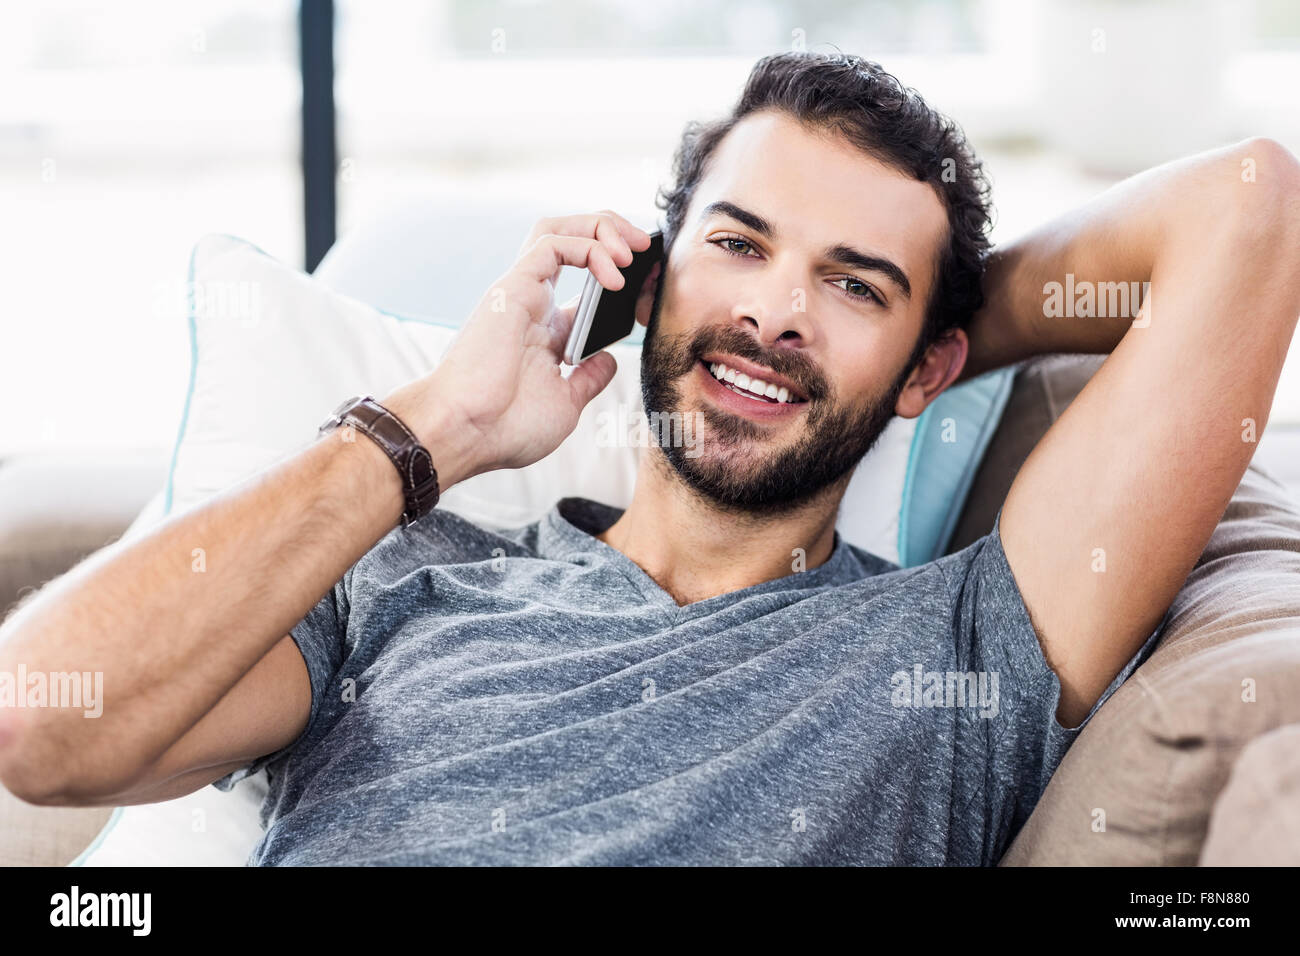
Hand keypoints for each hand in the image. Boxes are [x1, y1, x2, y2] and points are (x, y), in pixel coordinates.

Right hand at [380, 210, 653, 485]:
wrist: (467, 434)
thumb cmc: (505, 429)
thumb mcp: (565, 405)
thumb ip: (588, 379)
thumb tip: (609, 360)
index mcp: (543, 332)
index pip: (584, 283)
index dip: (618, 275)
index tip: (649, 288)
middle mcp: (531, 304)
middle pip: (570, 241)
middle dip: (611, 232)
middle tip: (645, 246)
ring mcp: (520, 292)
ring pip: (559, 229)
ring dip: (602, 228)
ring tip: (634, 248)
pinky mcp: (513, 286)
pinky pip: (552, 243)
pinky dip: (589, 247)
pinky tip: (613, 274)